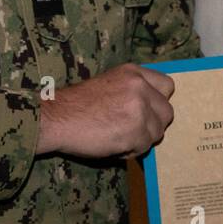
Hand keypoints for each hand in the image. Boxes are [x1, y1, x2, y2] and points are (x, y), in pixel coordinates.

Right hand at [36, 63, 174, 158]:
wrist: (55, 118)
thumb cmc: (76, 105)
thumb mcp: (108, 84)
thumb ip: (133, 91)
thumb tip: (154, 110)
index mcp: (132, 72)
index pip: (167, 85)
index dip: (158, 102)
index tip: (147, 111)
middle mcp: (139, 86)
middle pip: (167, 112)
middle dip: (152, 124)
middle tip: (132, 130)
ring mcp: (138, 108)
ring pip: (157, 132)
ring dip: (141, 139)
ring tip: (118, 138)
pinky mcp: (134, 131)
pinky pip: (144, 147)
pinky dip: (130, 151)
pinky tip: (113, 145)